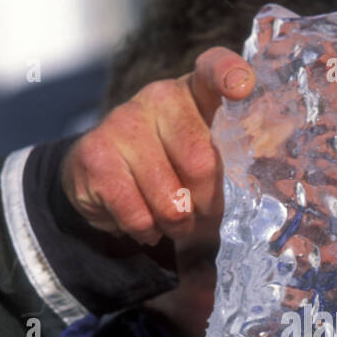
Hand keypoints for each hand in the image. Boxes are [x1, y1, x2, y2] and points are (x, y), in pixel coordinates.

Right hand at [61, 46, 255, 245]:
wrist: (97, 178)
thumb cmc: (168, 171)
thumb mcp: (200, 168)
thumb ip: (223, 183)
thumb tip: (220, 266)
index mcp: (194, 95)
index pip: (212, 70)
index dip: (228, 75)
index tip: (243, 87)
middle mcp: (159, 98)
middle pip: (202, 161)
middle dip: (206, 204)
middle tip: (198, 213)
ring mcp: (123, 121)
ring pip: (170, 196)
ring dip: (175, 223)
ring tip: (168, 218)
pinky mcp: (93, 154)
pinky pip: (136, 212)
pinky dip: (145, 230)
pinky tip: (140, 220)